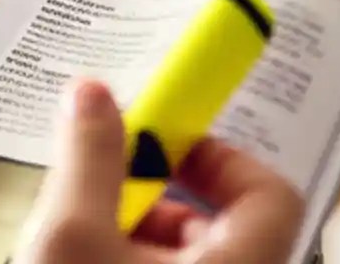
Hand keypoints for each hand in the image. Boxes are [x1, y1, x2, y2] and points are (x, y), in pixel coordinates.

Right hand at [13, 79, 304, 263]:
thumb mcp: (71, 237)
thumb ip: (88, 159)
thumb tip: (90, 93)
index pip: (271, 192)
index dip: (220, 157)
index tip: (165, 142)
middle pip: (219, 224)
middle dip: (155, 198)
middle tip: (101, 193)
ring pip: (184, 261)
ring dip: (129, 238)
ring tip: (71, 241)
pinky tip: (69, 263)